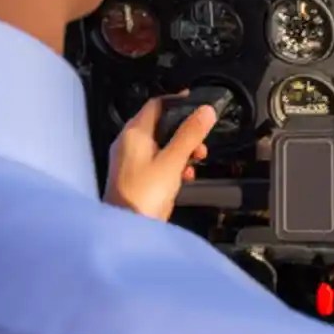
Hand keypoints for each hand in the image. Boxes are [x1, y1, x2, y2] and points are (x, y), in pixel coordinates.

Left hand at [104, 96, 215, 221]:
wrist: (126, 231)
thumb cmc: (146, 193)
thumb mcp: (173, 161)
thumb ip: (190, 134)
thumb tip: (206, 110)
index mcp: (133, 134)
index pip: (156, 105)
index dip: (178, 101)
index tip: (199, 104)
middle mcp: (128, 144)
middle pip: (161, 125)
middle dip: (185, 131)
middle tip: (202, 140)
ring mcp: (130, 162)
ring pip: (161, 145)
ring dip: (182, 148)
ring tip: (197, 159)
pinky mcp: (136, 178)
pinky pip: (158, 161)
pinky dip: (174, 163)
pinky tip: (186, 175)